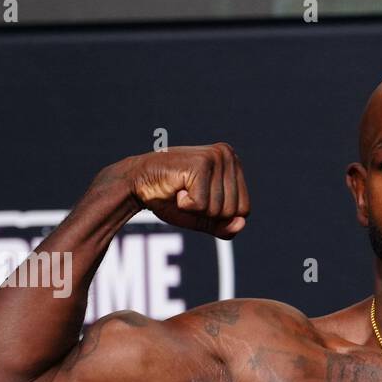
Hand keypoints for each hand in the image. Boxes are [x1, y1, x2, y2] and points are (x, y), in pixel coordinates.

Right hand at [122, 143, 249, 238]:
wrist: (137, 184)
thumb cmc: (170, 199)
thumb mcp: (203, 218)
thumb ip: (224, 226)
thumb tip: (241, 224)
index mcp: (234, 164)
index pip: (244, 210)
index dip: (219, 216)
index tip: (198, 198)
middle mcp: (228, 155)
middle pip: (234, 211)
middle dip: (208, 213)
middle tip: (188, 195)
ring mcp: (216, 157)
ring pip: (219, 209)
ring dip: (196, 210)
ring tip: (181, 190)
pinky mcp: (201, 164)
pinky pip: (202, 205)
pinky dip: (186, 206)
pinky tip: (176, 189)